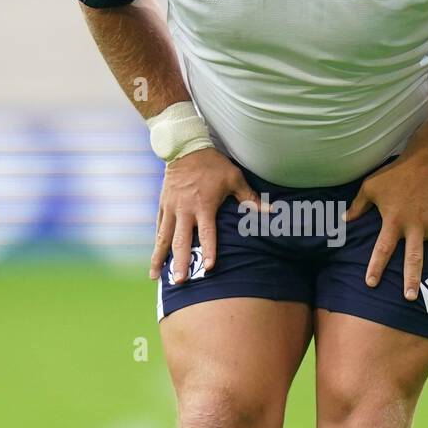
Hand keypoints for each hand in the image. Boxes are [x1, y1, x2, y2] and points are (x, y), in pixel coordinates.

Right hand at [150, 148, 269, 283]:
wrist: (185, 147)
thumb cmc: (213, 165)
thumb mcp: (234, 178)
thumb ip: (250, 199)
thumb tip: (272, 211)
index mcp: (204, 205)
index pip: (207, 233)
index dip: (208, 250)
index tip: (208, 267)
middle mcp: (185, 210)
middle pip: (181, 240)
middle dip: (179, 262)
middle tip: (179, 280)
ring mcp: (171, 208)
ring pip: (164, 237)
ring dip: (159, 257)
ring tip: (155, 277)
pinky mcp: (163, 204)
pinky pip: (159, 227)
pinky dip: (157, 243)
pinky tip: (155, 258)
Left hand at [344, 152, 427, 296]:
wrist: (427, 159)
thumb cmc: (395, 173)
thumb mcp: (370, 187)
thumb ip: (357, 206)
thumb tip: (343, 221)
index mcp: (394, 222)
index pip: (382, 250)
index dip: (375, 267)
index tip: (371, 284)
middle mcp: (415, 227)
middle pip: (413, 260)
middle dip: (411, 280)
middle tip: (410, 299)